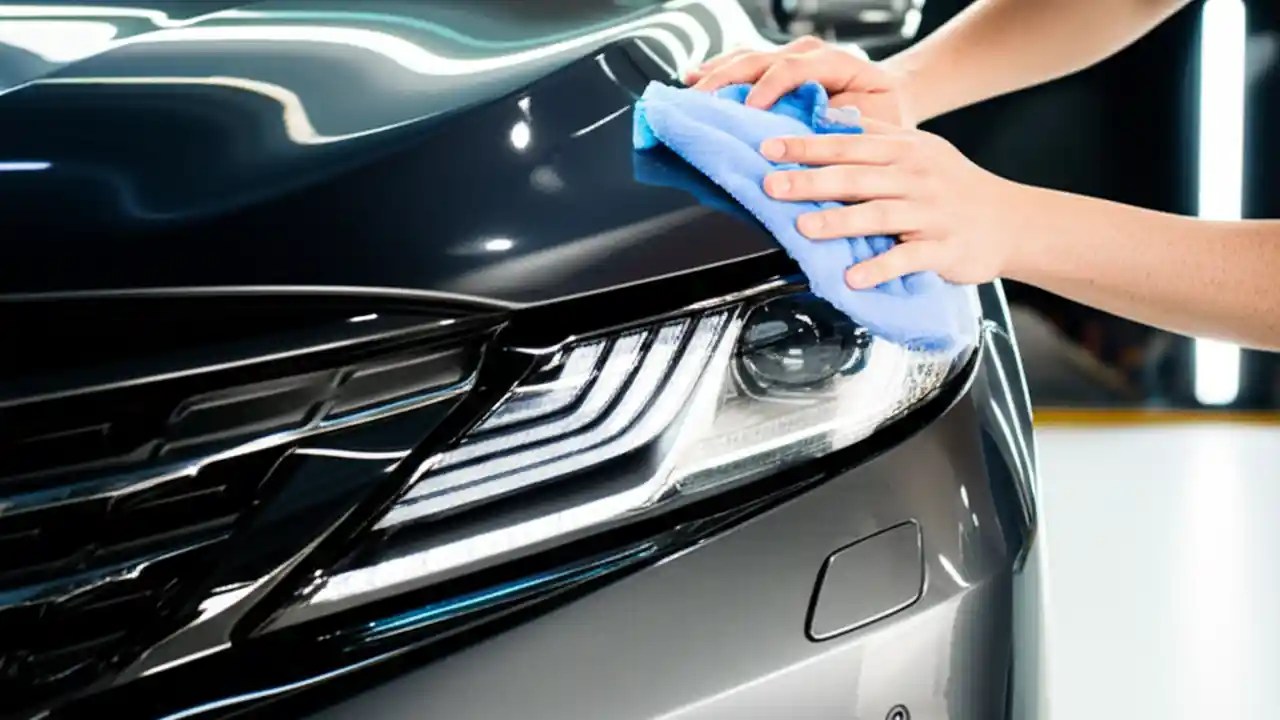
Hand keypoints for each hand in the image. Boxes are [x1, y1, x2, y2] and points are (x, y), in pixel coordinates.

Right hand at [685, 36, 915, 125]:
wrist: (889, 101)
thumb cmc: (883, 116)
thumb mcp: (874, 126)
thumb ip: (844, 127)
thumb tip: (810, 138)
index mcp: (836, 63)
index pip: (795, 67)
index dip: (769, 87)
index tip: (748, 110)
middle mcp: (809, 53)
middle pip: (760, 57)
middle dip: (727, 77)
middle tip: (701, 100)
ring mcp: (790, 57)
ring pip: (747, 56)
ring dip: (715, 71)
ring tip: (689, 87)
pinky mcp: (776, 68)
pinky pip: (743, 63)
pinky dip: (718, 71)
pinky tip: (694, 78)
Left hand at [759, 120, 1029, 288]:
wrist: (1011, 220)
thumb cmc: (953, 186)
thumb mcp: (918, 149)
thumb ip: (873, 133)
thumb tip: (826, 114)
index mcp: (905, 150)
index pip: (848, 144)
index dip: (806, 146)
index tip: (768, 148)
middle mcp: (916, 177)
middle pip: (857, 177)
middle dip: (811, 181)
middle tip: (771, 185)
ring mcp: (931, 213)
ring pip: (880, 215)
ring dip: (840, 222)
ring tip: (804, 228)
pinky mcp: (944, 249)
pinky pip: (909, 258)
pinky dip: (880, 268)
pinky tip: (854, 277)